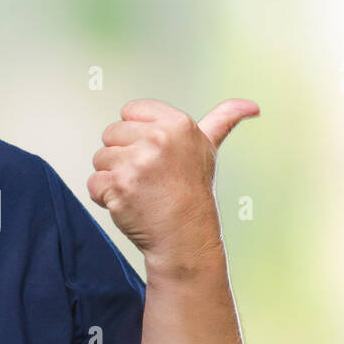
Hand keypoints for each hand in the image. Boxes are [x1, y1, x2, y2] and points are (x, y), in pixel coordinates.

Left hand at [87, 98, 258, 270]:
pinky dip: (105, 197)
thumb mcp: (209, 148)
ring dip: (112, 177)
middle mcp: (157, 139)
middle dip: (123, 156)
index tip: (152, 153)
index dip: (136, 134)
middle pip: (111, 134)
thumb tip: (250, 106)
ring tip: (139, 190)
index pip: (130, 111)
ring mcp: (136, 163)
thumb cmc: (193, 193)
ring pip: (100, 159)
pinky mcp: (118, 186)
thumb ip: (223, 120)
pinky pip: (94, 183)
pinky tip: (128, 203)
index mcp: (177, 124)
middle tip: (147, 176)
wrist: (185, 237)